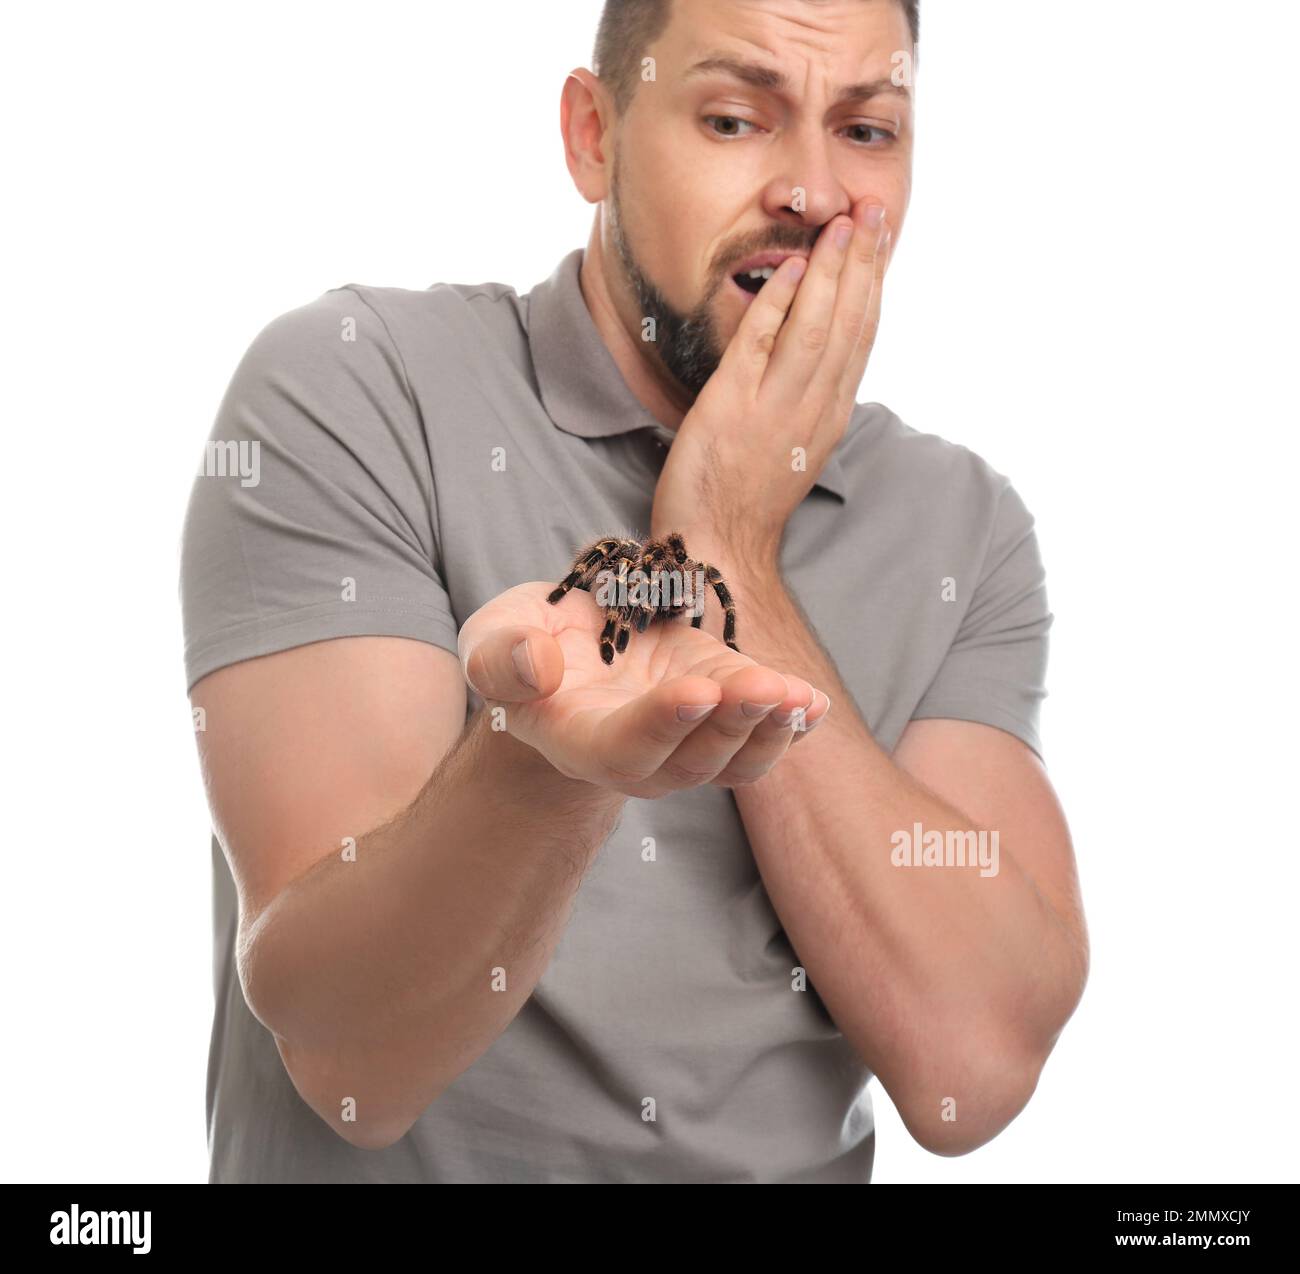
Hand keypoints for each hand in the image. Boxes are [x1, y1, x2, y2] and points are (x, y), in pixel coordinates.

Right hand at [457, 581, 829, 797]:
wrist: (569, 645)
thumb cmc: (526, 641)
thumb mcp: (495, 636)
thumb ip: (502, 657)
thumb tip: (538, 665)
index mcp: (578, 741)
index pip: (622, 751)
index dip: (661, 726)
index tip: (697, 690)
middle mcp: (638, 756)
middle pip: (690, 764)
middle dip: (731, 726)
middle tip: (764, 689)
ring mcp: (686, 740)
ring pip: (734, 760)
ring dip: (769, 731)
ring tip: (796, 697)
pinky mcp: (720, 712)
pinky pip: (761, 736)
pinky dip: (792, 722)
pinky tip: (812, 703)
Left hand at [651, 195, 891, 558]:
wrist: (716, 546)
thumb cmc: (747, 498)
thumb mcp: (794, 446)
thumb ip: (806, 400)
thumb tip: (814, 354)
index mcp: (829, 415)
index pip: (861, 337)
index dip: (872, 283)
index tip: (879, 240)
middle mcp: (812, 408)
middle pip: (849, 323)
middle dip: (863, 262)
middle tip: (874, 209)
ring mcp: (775, 408)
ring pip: (816, 328)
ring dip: (831, 271)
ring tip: (842, 224)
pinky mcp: (733, 408)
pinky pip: (761, 345)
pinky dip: (778, 304)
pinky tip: (789, 268)